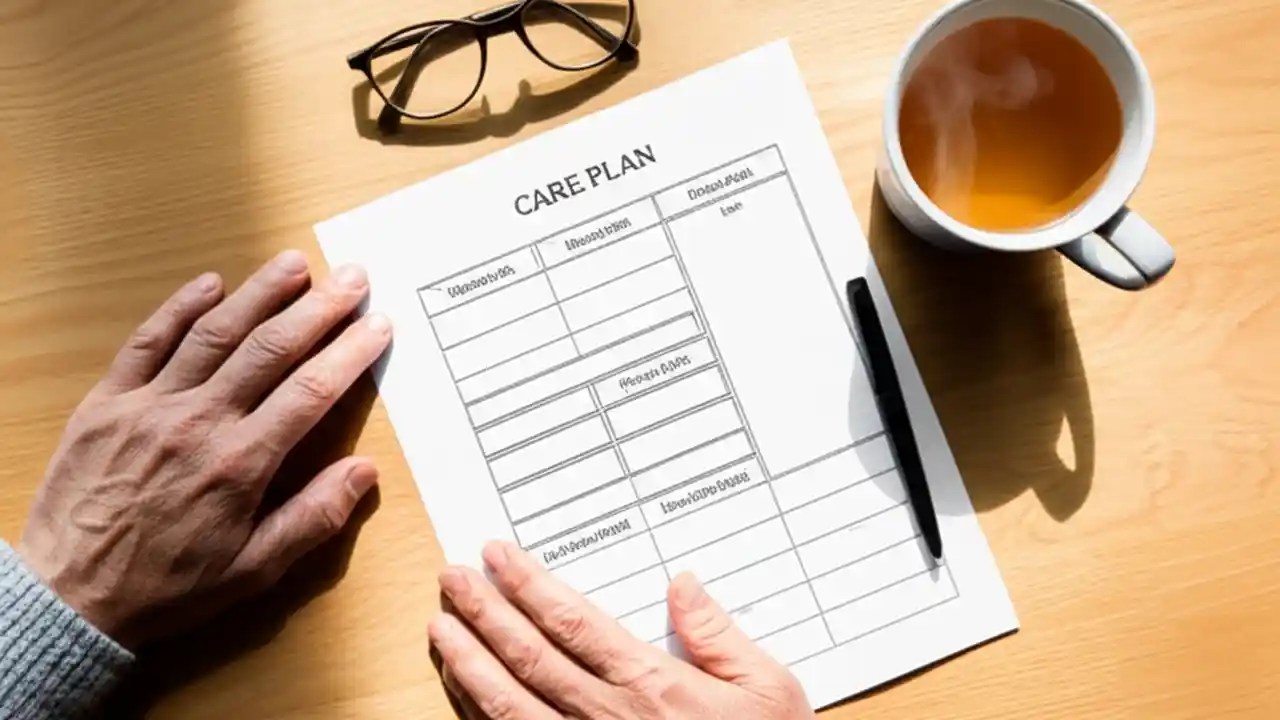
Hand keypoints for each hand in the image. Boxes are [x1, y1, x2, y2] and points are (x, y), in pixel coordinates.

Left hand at [18, 251, 390, 648]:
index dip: (350, 352)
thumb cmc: (168, 587)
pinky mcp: (107, 402)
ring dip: (259, 293)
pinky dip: (179, 308)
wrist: (70, 596)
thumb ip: (314, 517)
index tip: (378, 325)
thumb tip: (365, 471)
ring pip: (214, 333)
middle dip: (319, 308)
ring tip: (295, 264)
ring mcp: (149, 406)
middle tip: (352, 277)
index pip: (310, 391)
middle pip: (270, 349)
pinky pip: (147, 342)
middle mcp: (198, 422)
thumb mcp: (254, 570)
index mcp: (240, 463)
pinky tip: (211, 283)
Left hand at [430, 541, 814, 719]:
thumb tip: (682, 583)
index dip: (529, 585)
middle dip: (484, 612)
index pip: (573, 623)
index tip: (498, 555)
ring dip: (468, 662)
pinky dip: (478, 713)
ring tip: (441, 626)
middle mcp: (609, 718)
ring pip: (508, 705)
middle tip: (452, 576)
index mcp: (653, 686)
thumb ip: (719, 635)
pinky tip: (461, 688)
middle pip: (529, 656)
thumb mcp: (768, 689)